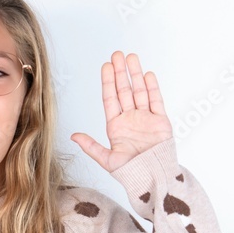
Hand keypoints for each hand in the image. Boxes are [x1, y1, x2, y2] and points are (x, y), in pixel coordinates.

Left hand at [71, 51, 173, 175]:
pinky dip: (153, 87)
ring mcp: (146, 118)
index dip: (108, 82)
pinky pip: (156, 100)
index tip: (106, 66)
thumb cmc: (131, 172)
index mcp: (116, 126)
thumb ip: (90, 146)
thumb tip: (73, 136)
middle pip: (124, 90)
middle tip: (117, 54)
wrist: (153, 178)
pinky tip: (147, 74)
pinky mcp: (161, 121)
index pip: (110, 99)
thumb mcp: (107, 159)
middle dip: (120, 72)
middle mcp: (130, 119)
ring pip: (140, 91)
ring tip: (131, 57)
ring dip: (136, 74)